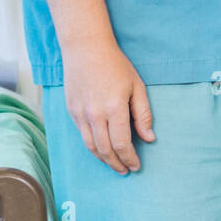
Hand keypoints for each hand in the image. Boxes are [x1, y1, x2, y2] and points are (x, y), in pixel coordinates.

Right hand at [59, 38, 154, 173]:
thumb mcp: (137, 86)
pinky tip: (102, 150)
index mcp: (114, 108)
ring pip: (91, 146)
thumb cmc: (115, 65)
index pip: (122, 144)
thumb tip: (149, 138)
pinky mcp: (72, 111)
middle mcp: (95, 114)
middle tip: (126, 170)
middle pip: (105, 150)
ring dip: (104, 160)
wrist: (86, 49)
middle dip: (117, 164)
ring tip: (115, 165)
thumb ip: (143, 114)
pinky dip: (93, 147)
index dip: (129, 158)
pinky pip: (82, 136)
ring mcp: (81, 114)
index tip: (136, 166)